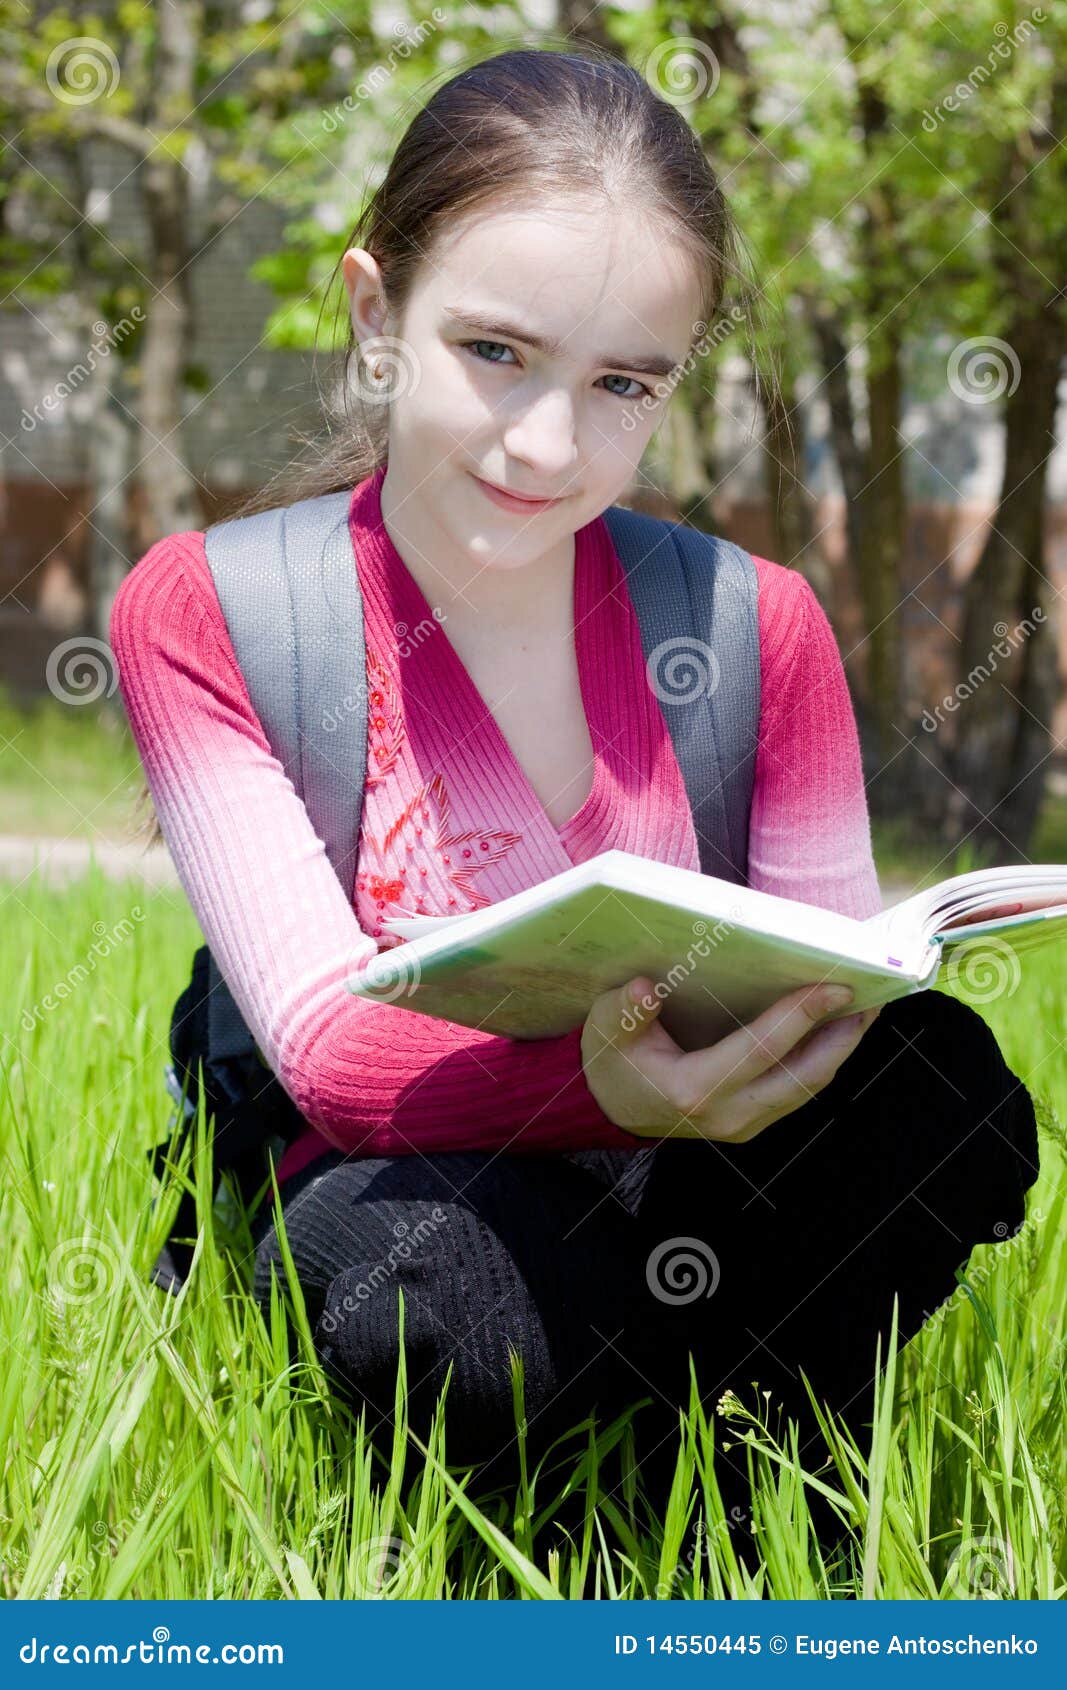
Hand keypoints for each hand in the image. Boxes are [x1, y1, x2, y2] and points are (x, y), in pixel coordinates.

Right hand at [580, 977, 880, 1144]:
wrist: (611, 1107)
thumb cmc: (612, 1061)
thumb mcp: (607, 1031)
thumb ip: (625, 1011)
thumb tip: (646, 988)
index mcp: (695, 1090)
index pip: (760, 1050)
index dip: (799, 1016)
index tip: (834, 984)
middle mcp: (729, 1115)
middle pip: (802, 1077)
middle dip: (841, 1036)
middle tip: (871, 996)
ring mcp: (745, 1124)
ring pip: (807, 1087)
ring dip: (839, 1049)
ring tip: (865, 1008)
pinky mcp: (754, 1121)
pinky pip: (798, 1090)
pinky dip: (821, 1059)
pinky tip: (835, 1029)